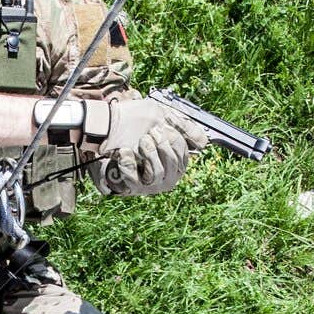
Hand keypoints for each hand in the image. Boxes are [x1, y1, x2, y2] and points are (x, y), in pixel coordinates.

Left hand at [92, 97, 208, 196]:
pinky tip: (124, 151)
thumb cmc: (139, 135)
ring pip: (157, 172)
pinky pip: (133, 178)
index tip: (163, 126)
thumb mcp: (161, 126)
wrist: (110, 144)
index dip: (174, 138)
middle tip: (152, 132)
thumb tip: (203, 141)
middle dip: (162, 145)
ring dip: (149, 153)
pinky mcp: (133, 187)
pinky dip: (129, 164)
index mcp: (177, 164)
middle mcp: (167, 177)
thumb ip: (182, 129)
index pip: (183, 152)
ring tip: (142, 140)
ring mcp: (150, 185)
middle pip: (172, 162)